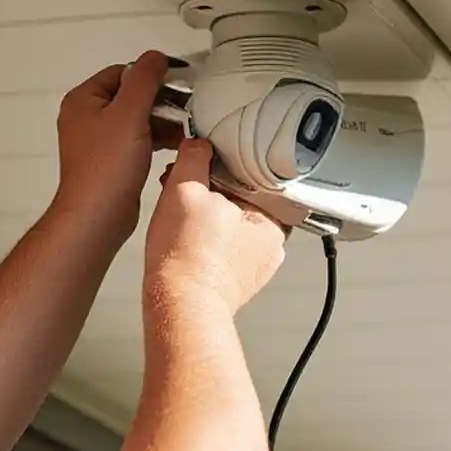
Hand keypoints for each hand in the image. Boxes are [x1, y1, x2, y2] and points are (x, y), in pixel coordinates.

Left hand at [52, 51, 181, 242]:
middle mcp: (87, 117)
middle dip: (161, 101)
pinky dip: (156, 138)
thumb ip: (144, 81)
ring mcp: (99, 140)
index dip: (152, 75)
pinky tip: (174, 144)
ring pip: (137, 118)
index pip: (123, 72)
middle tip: (183, 108)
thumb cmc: (105, 169)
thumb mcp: (129, 113)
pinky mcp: (111, 159)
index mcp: (84, 100)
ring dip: (162, 121)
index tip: (176, 81)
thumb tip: (154, 57)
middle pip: (131, 95)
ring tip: (182, 128)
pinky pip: (137, 139)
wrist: (98, 214)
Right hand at [144, 138, 287, 313]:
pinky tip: (183, 233)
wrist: (177, 305)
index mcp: (273, 220)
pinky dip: (204, 236)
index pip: (256, 177)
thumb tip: (198, 145)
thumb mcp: (186, 188)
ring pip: (230, 222)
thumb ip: (195, 158)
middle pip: (241, 199)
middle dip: (210, 189)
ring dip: (205, 212)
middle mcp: (271, 246)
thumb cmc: (188, 258)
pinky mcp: (235, 279)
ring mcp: (254, 265)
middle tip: (185, 186)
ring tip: (180, 211)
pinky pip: (222, 246)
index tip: (204, 162)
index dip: (224, 164)